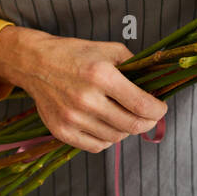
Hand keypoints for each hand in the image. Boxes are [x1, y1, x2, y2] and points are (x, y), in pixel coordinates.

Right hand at [0, 26, 166, 153]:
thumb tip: (154, 88)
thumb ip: (134, 66)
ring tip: (124, 116)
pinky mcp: (61, 131)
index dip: (158, 110)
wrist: (35, 63)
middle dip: (147, 121)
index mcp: (101, 75)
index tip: (161, 108)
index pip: (141, 105)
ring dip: (127, 129)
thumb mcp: (108, 50)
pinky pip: (97, 146)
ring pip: (116, 137)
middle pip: (131, 125)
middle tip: (149, 116)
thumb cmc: (74, 54)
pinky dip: (108, 139)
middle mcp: (86, 99)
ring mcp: (72, 118)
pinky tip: (108, 124)